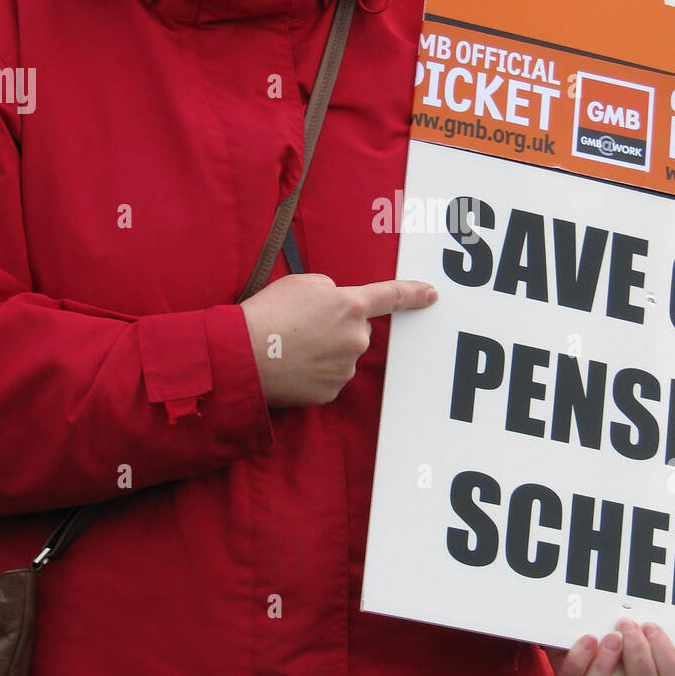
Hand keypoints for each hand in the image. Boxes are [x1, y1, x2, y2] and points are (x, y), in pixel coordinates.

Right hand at [240, 273, 436, 406]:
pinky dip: (313, 372)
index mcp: (351, 306)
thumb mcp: (301, 283)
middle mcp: (355, 339)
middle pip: (357, 330)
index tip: (431, 294)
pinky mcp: (330, 392)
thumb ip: (330, 290)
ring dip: (324, 350)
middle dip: (338, 327)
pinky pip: (328, 378)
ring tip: (290, 346)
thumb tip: (337, 305)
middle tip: (302, 326)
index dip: (413, 293)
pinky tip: (291, 366)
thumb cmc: (268, 313)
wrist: (243, 356)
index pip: (391, 297)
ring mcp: (345, 369)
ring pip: (342, 355)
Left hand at [544, 619, 674, 675]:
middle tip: (630, 626)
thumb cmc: (618, 627)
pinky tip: (589, 639)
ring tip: (611, 636)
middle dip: (641, 657)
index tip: (654, 628)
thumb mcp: (649, 636)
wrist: (578, 614)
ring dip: (608, 666)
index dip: (668, 660)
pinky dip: (581, 660)